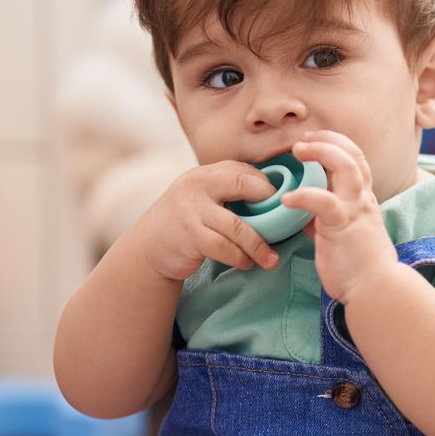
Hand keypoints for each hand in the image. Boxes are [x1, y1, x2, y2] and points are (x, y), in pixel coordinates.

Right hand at [127, 161, 282, 280]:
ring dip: (259, 246)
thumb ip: (229, 192)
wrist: (147, 247)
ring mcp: (191, 209)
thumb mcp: (203, 198)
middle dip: (270, 205)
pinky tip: (246, 263)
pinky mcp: (189, 234)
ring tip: (271, 260)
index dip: (268, 186)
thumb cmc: (186, 223)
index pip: (244, 171)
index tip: (286, 204)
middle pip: (244, 186)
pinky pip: (224, 248)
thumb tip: (277, 198)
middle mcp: (197, 184)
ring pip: (238, 226)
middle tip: (287, 225)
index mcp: (206, 173)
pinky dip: (240, 258)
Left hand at [281, 131, 401, 302]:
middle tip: (303, 140)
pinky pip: (323, 201)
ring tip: (298, 151)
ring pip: (346, 167)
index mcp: (363, 201)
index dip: (336, 144)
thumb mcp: (342, 235)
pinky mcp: (342, 225)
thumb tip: (304, 215)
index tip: (314, 139)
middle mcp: (362, 199)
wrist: (375, 289)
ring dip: (320, 153)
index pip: (356, 160)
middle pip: (353, 155)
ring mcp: (354, 210)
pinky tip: (286, 199)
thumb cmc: (358, 267)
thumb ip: (326, 220)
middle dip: (327, 140)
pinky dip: (303, 195)